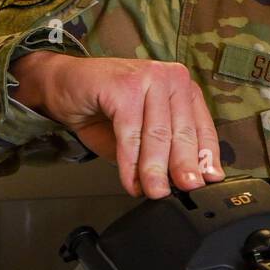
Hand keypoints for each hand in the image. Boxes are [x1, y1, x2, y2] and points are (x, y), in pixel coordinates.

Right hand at [11, 52, 222, 198]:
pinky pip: (131, 133)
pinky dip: (130, 162)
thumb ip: (164, 151)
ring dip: (155, 170)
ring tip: (155, 192)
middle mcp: (169, 78)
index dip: (205, 157)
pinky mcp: (124, 86)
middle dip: (183, 168)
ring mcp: (148, 78)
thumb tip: (184, 182)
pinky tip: (130, 182)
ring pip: (157, 134)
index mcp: (181, 87)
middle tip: (185, 192)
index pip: (202, 127)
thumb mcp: (142, 133)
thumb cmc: (104, 107)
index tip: (208, 182)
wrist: (62, 85)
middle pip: (181, 132)